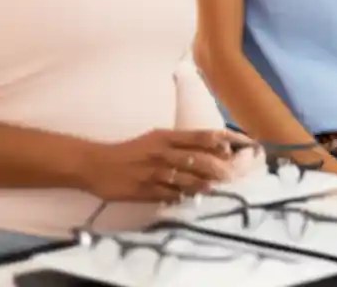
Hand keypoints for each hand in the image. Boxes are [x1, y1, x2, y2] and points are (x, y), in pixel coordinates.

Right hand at [82, 128, 250, 202]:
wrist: (96, 165)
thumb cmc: (132, 151)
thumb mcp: (157, 139)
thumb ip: (184, 143)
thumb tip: (218, 147)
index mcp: (166, 137)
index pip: (202, 136)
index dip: (223, 142)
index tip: (239, 148)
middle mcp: (162, 152)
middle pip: (199, 160)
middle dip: (219, 169)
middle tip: (232, 176)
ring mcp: (153, 172)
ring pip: (187, 180)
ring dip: (204, 186)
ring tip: (216, 190)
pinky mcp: (143, 190)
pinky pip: (169, 196)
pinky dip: (182, 198)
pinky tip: (190, 200)